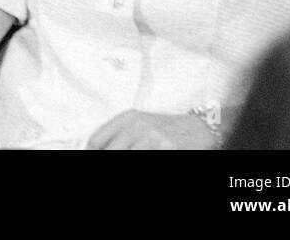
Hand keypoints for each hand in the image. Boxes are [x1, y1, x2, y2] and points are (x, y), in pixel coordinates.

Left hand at [87, 109, 217, 149]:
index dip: (91, 151)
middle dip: (105, 158)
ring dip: (124, 161)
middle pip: (109, 150)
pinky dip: (143, 161)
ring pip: (126, 155)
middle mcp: (137, 125)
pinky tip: (147, 159)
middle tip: (104, 171)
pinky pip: (147, 159)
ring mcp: (152, 137)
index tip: (90, 155)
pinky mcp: (167, 147)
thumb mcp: (139, 125)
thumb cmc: (166, 129)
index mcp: (126, 118)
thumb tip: (96, 148)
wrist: (199, 128)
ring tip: (134, 156)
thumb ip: (118, 136)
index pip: (97, 140)